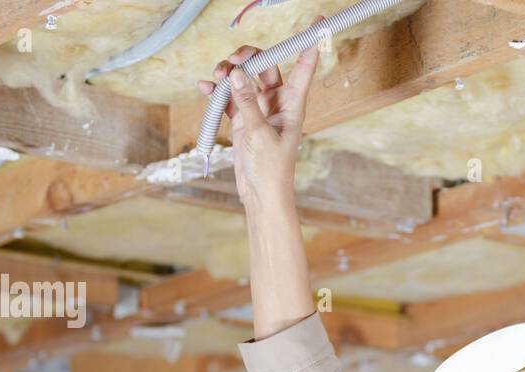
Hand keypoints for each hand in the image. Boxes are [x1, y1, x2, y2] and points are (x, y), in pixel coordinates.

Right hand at [196, 21, 322, 204]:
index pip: (304, 68)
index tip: (319, 22)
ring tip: (215, 77)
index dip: (310, 45)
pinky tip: (205, 87)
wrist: (261, 196)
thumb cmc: (271, 170)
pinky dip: (218, 92)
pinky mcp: (243, 121)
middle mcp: (277, 104)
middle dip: (248, 58)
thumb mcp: (258, 134)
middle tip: (232, 62)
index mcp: (292, 105)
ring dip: (229, 74)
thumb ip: (246, 103)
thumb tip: (237, 74)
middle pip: (265, 67)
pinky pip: (230, 98)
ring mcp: (259, 110)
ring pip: (244, 80)